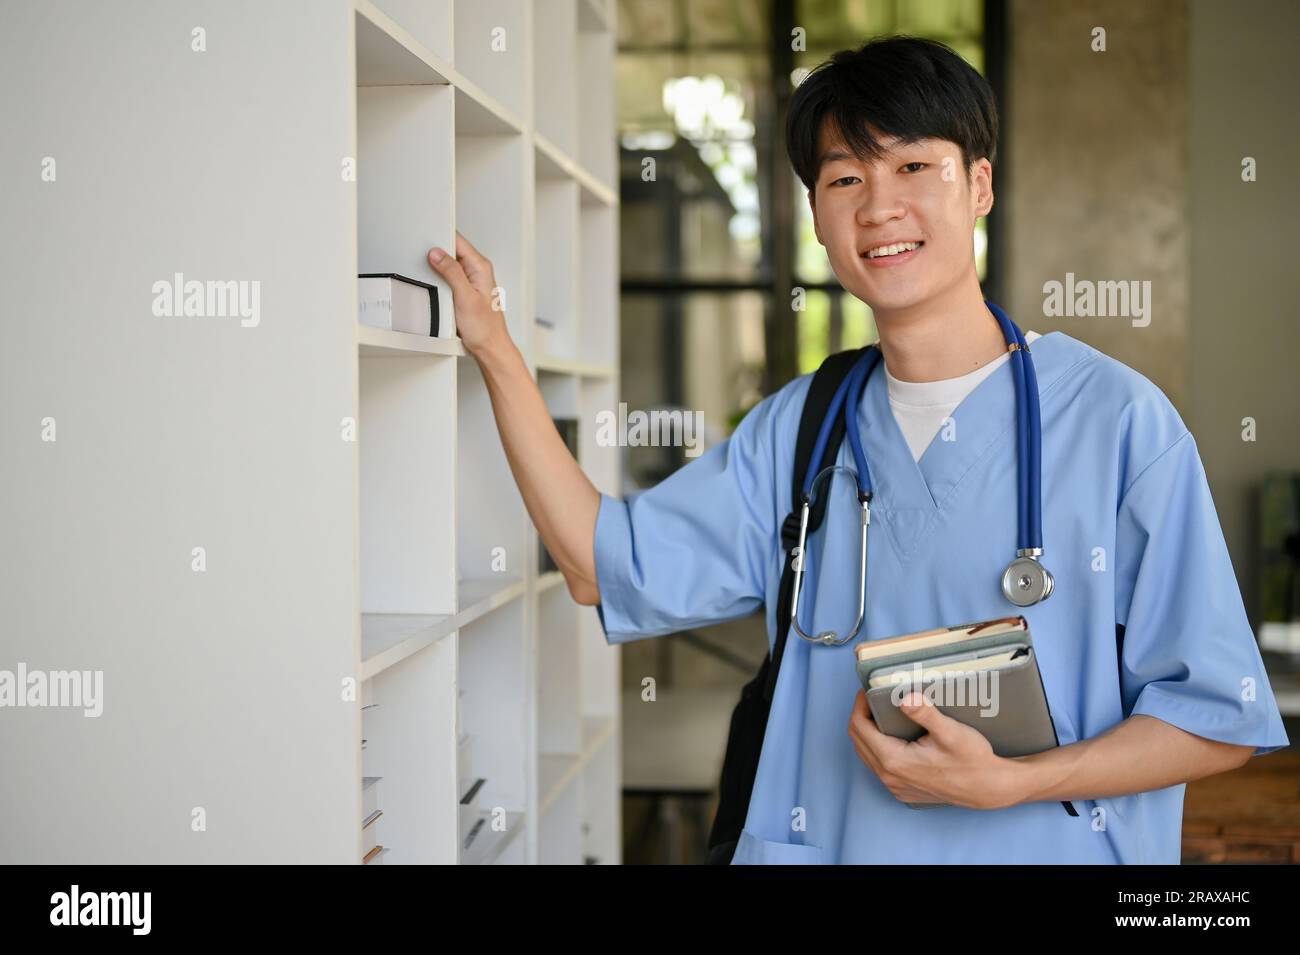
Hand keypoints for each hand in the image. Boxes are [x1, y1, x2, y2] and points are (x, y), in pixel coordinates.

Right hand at [427, 232, 508, 356]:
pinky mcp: (464, 289)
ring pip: (448, 264)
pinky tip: (435, 287)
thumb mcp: (465, 298)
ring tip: (430, 276)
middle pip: (451, 250)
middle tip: (424, 261)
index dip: (440, 238)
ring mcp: (470, 280)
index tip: (426, 241)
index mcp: (481, 267)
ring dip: (436, 267)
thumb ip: (452, 273)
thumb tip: (437, 253)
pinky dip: (439, 279)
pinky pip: (448, 277)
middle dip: (436, 253)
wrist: (489, 347)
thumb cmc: (484, 327)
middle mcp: (477, 270)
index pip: (458, 240)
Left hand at [847, 689, 1023, 809]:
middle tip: (872, 697)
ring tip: (880, 713)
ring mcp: (895, 786)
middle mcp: (890, 777)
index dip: (860, 705)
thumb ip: (925, 713)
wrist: (989, 789)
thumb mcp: (951, 732)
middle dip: (861, 716)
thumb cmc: (973, 761)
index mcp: (894, 761)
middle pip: (858, 740)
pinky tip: (891, 736)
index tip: (867, 690)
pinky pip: (878, 766)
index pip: (860, 727)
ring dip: (868, 732)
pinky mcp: (903, 790)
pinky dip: (877, 748)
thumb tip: (905, 697)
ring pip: (867, 754)